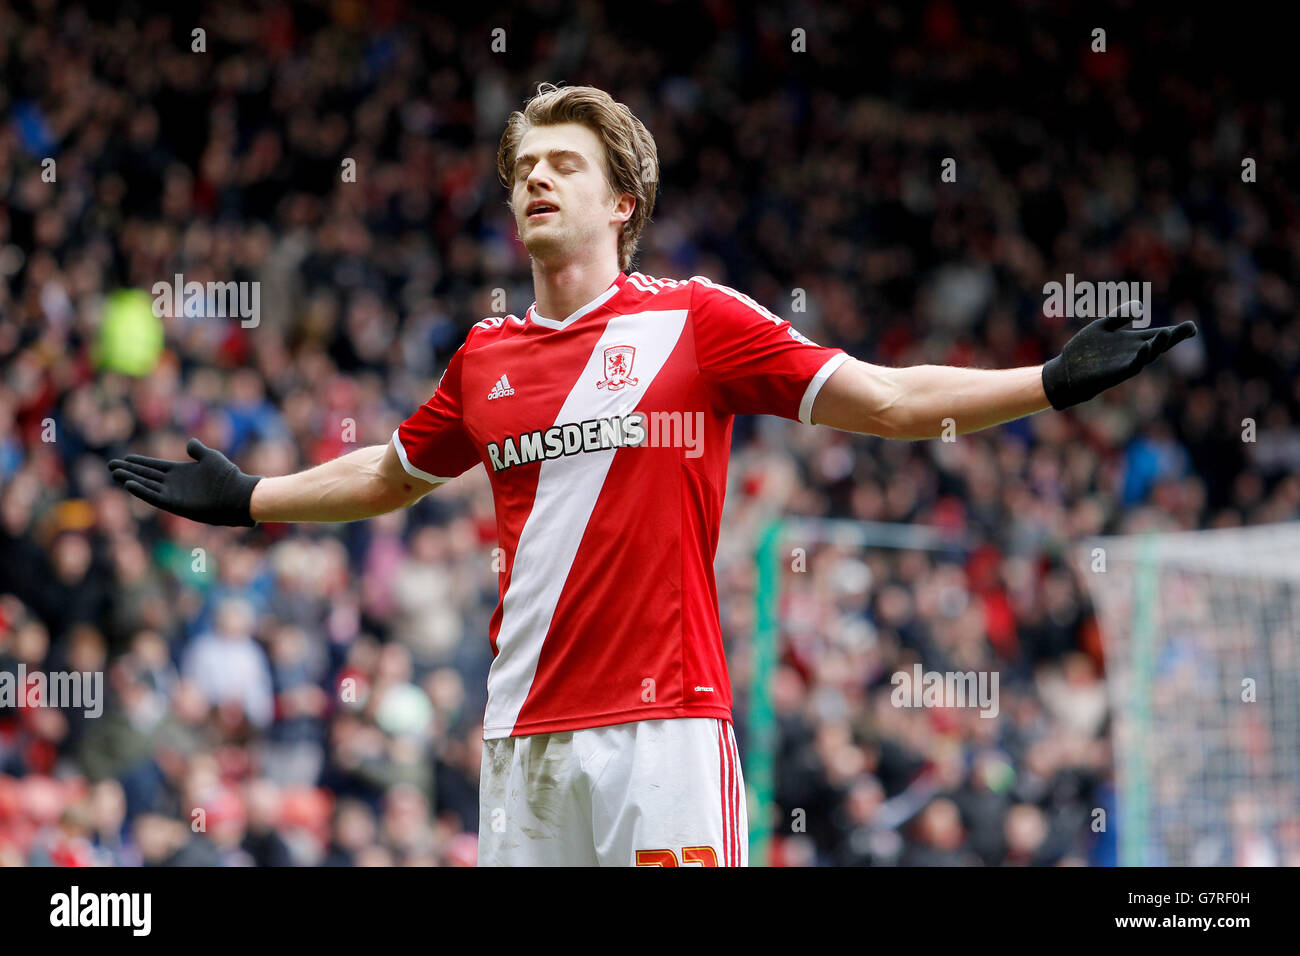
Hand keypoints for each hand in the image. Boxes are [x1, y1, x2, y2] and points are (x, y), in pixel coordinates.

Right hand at [108, 438, 261, 526]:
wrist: (237, 495)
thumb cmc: (227, 476)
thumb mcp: (211, 457)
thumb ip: (198, 450)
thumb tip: (189, 443)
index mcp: (182, 472)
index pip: (155, 466)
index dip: (140, 462)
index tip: (125, 457)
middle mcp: (175, 484)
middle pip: (147, 475)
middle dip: (130, 470)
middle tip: (111, 465)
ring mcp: (174, 494)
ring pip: (147, 485)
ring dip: (130, 479)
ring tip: (114, 472)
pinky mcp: (176, 505)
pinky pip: (155, 497)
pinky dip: (142, 491)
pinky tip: (128, 484)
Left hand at [1042, 302, 1195, 409]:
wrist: (1066, 372)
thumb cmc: (1084, 351)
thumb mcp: (1102, 327)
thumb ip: (1119, 316)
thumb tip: (1140, 307)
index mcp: (1132, 341)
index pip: (1157, 334)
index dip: (1174, 331)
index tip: (1192, 327)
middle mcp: (1133, 352)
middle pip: (1158, 344)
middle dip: (1173, 337)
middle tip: (1189, 329)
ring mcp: (1126, 363)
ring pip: (1148, 355)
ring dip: (1159, 345)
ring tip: (1167, 332)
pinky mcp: (1116, 373)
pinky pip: (1133, 365)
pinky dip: (1141, 357)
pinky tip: (1145, 346)